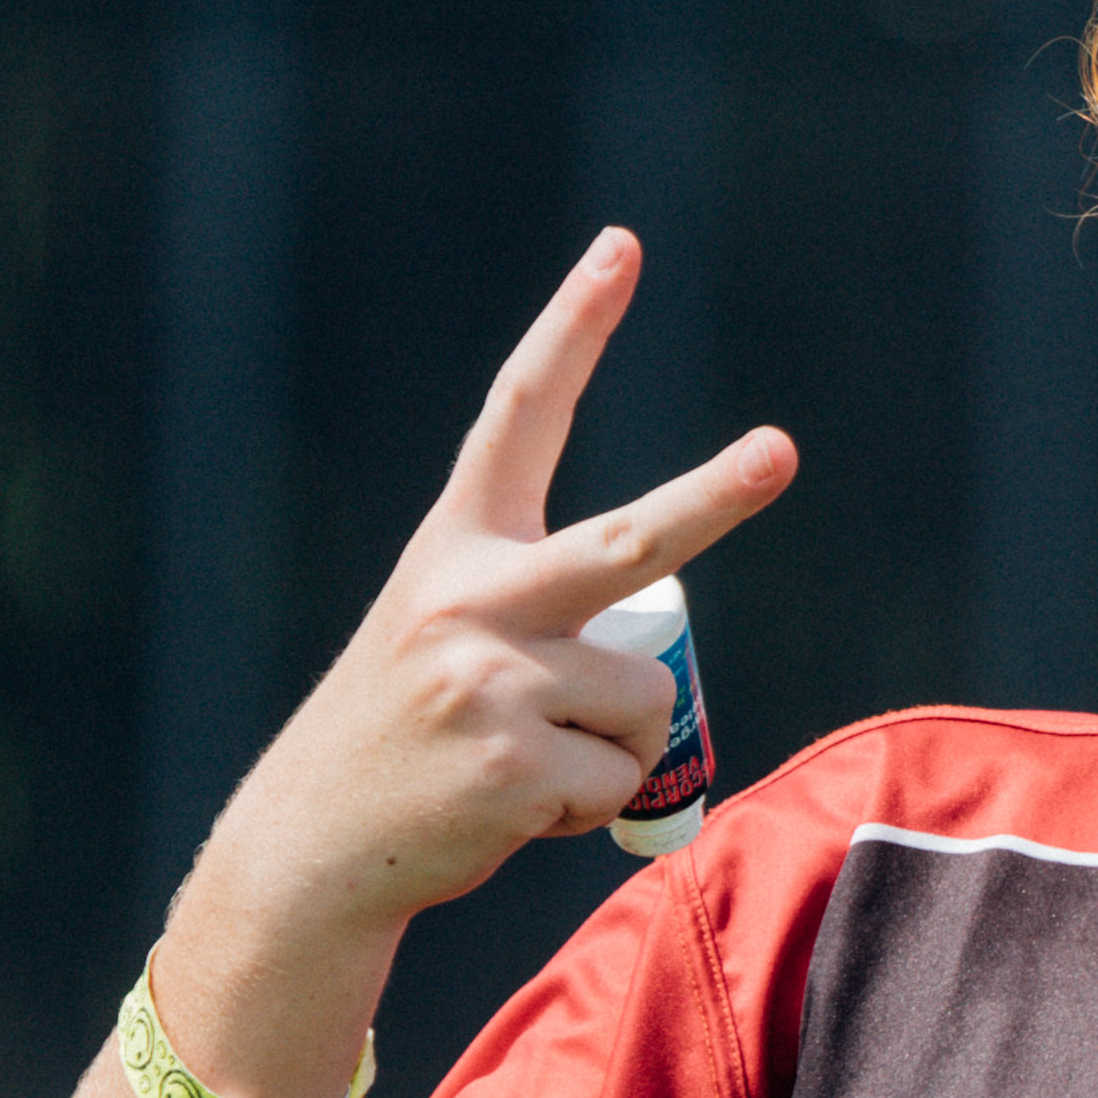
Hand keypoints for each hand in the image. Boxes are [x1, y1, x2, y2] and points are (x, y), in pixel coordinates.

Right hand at [178, 231, 795, 983]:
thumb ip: (550, 626)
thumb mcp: (456, 648)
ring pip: (649, 701)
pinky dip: (591, 807)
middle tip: (781, 450)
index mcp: (458, 549)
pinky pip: (621, 778)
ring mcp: (489, 682)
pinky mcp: (509, 767)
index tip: (621, 249)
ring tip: (528, 761)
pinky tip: (513, 805)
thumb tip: (666, 679)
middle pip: (629, 540)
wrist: (316, 848)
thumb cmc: (414, 738)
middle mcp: (470, 599)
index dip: (573, 328)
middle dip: (717, 495)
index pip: (521, 417)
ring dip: (618, 747)